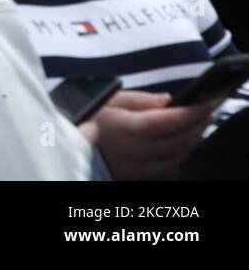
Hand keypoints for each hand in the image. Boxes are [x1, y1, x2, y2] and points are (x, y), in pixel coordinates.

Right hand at [92, 89, 216, 179]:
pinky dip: (178, 157)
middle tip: (207, 113)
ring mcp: (135, 166)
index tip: (205, 104)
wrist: (67, 143)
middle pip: (175, 141)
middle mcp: (132, 150)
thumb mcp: (106, 99)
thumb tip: (166, 100)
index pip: (165, 121)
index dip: (189, 113)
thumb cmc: (88, 117)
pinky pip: (165, 170)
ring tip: (197, 128)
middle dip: (195, 127)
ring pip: (174, 158)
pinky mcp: (136, 176)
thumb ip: (137, 99)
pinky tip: (181, 146)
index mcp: (124, 127)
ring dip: (190, 143)